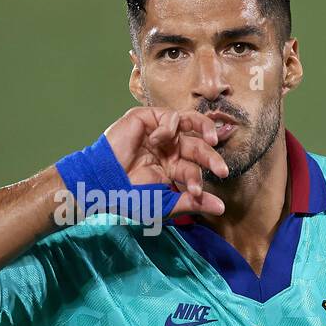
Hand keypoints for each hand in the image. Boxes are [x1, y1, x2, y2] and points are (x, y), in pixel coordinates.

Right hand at [103, 107, 228, 216]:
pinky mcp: (147, 119)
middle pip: (197, 146)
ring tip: (212, 141)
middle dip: (211, 158)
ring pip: (190, 123)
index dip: (200, 179)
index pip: (194, 168)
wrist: (103, 184)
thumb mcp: (164, 203)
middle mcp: (168, 148)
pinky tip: (158, 140)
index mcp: (172, 167)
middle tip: (221, 170)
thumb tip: (221, 208)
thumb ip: (192, 203)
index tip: (198, 192)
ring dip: (204, 129)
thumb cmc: (129, 196)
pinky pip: (170, 117)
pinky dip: (170, 127)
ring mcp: (159, 133)